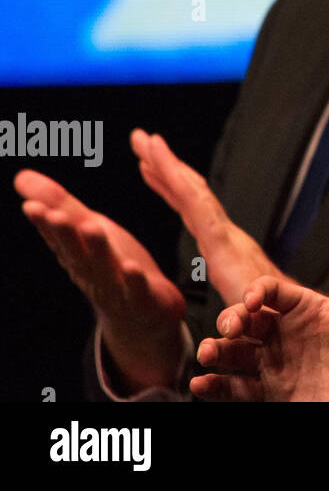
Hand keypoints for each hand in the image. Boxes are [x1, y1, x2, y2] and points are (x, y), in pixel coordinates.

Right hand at [14, 168, 186, 390]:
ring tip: (91, 227)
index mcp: (78, 254)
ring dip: (98, 249)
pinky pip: (137, 291)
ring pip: (105, 268)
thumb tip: (21, 176)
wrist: (141, 317)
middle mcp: (91, 272)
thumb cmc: (113, 266)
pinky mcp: (143, 300)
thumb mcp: (88, 230)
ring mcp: (116, 289)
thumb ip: (60, 204)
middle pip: (77, 252)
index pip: (58, 237)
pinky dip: (134, 280)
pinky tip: (132, 266)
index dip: (45, 223)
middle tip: (55, 213)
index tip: (31, 205)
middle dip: (65, 233)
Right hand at [131, 128, 285, 305]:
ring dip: (170, 175)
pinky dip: (179, 197)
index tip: (152, 146)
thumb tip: (235, 314)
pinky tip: (169, 191)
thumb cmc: (271, 322)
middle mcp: (227, 234)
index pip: (197, 201)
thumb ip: (242, 314)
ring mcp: (227, 238)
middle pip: (193, 190)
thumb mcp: (256, 316)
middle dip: (166, 163)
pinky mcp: (226, 246)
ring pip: (194, 198)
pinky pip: (197, 213)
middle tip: (139, 137)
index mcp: (227, 246)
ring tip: (145, 153)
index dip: (173, 174)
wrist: (294, 325)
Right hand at [191, 212, 328, 401]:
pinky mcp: (272, 395)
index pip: (271, 291)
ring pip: (235, 353)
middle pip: (246, 319)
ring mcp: (277, 365)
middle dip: (231, 319)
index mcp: (306, 308)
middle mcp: (286, 334)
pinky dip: (217, 387)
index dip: (258, 291)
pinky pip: (236, 389)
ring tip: (209, 354)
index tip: (254, 300)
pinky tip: (203, 384)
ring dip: (217, 350)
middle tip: (231, 327)